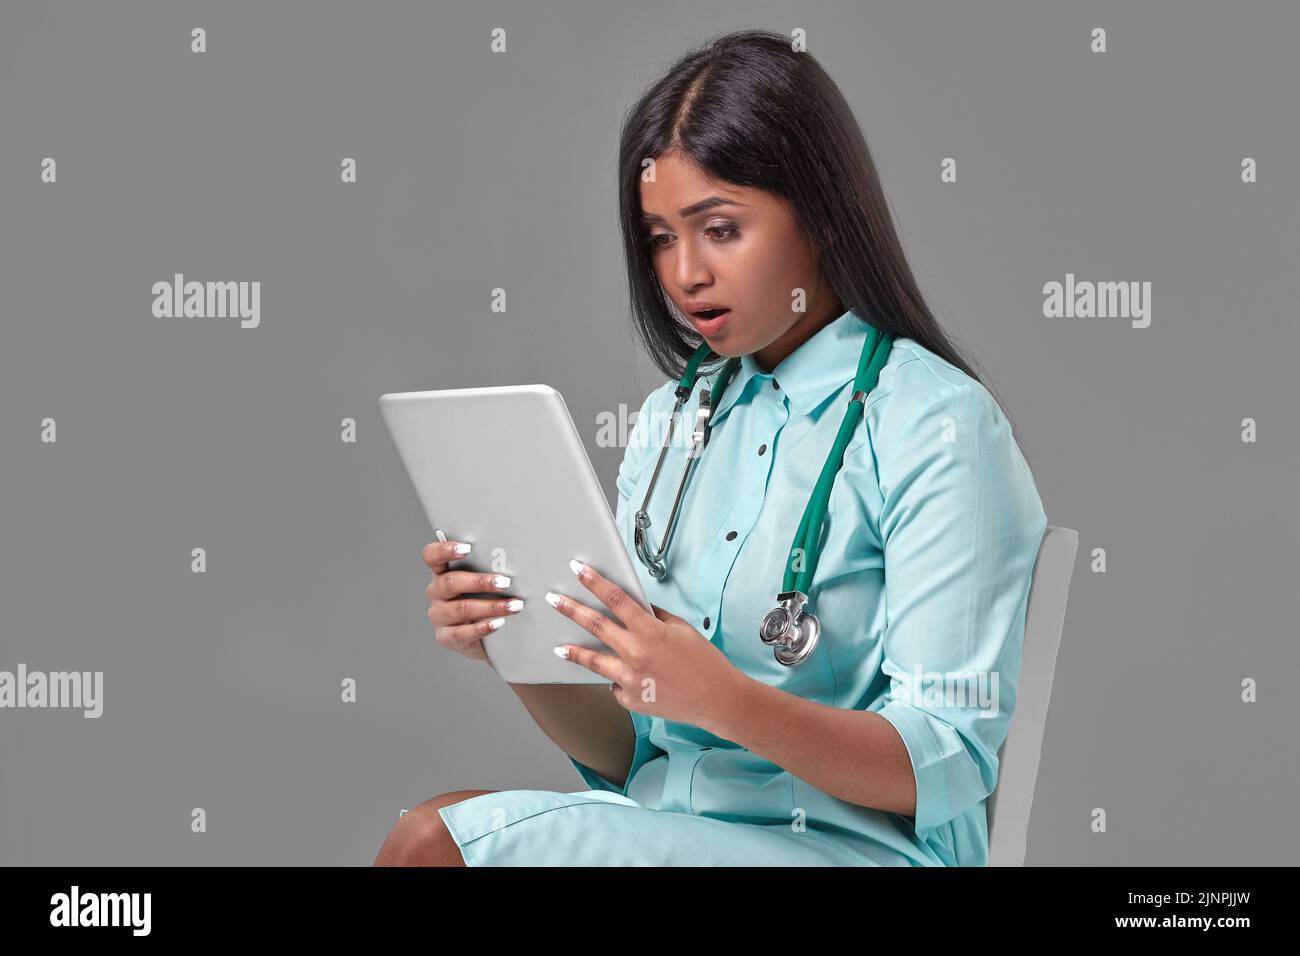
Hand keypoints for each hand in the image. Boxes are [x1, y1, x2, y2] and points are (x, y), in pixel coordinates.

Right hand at [422, 538, 523, 663]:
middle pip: (451, 582)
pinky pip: (462, 633)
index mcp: (442, 572)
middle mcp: (437, 592)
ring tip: (512, 606)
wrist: (486, 638)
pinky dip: (482, 627)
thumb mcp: (485, 584)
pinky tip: (498, 623)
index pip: (432, 556)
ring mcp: (439, 615)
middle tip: (505, 582)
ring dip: (490, 606)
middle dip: (480, 581)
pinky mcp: (445, 637)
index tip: (466, 548)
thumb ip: (490, 570)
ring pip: (461, 608)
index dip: (445, 550)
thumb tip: (513, 563)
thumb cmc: (486, 600)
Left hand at [546, 558, 746, 730]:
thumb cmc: (704, 663)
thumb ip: (654, 617)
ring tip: (559, 648)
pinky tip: (628, 678)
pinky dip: (617, 678)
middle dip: (571, 609)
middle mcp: (636, 653)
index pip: (615, 598)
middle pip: (595, 625)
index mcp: (650, 631)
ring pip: (593, 660)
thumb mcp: (681, 629)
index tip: (578, 570)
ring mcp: (630, 679)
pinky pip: (615, 684)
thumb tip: (636, 608)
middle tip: (554, 599)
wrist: (717, 699)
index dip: (594, 581)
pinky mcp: (630, 699)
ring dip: (574, 651)